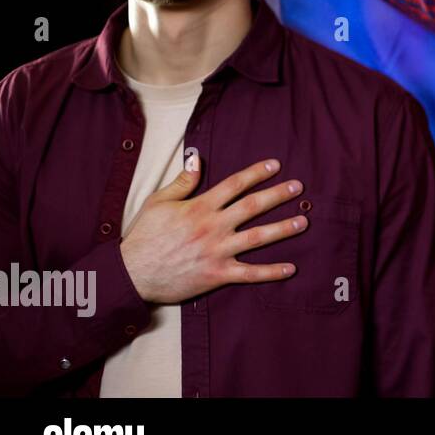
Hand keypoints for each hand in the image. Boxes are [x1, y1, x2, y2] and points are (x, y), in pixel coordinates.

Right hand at [119, 154, 307, 303]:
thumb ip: (182, 182)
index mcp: (199, 207)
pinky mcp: (217, 275)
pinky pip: (249, 273)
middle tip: (299, 188)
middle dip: (278, 195)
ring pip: (257, 238)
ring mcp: (217, 251)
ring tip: (303, 221)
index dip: (256, 173)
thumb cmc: (144, 236)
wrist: (131, 273)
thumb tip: (198, 159)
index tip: (276, 165)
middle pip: (252, 207)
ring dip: (282, 229)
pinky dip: (271, 272)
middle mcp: (212, 227)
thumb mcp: (158, 202)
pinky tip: (291, 268)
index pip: (234, 185)